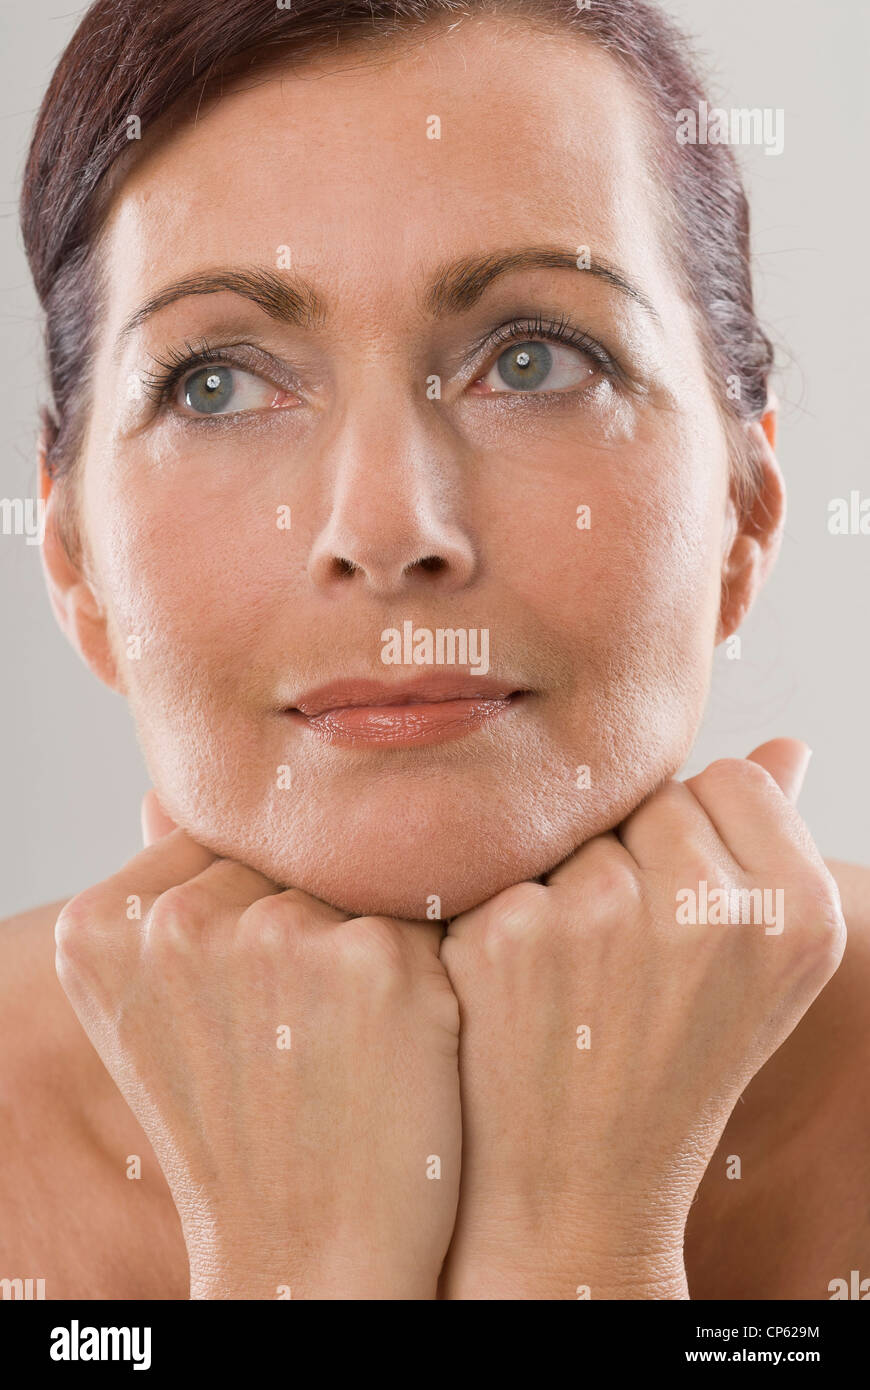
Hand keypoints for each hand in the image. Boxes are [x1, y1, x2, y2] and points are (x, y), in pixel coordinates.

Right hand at [54, 793, 460, 1298]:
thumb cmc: (239, 1123)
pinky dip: (427, 964)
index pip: (213, 844)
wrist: (304, 1252)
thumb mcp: (161, 1009)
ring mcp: (278, 934)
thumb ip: (162, 892)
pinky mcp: (377, 960)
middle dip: (311, 918)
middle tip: (306, 1023)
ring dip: (370, 937)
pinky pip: (424, 908)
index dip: (258, 909)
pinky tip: (403, 1035)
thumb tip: (166, 791)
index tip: (266, 992)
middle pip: (284, 855)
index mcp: (102, 923)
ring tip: (348, 1036)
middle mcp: (179, 919)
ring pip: (354, 876)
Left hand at [439, 740, 845, 1298]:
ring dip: (567, 883)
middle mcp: (715, 910)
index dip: (694, 841)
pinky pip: (507, 864)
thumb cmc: (670, 1060)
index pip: (728, 780)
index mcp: (799, 911)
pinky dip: (503, 913)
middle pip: (651, 798)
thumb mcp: (757, 967)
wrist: (577, 1186)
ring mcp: (608, 917)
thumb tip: (789, 743)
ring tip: (579, 980)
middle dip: (631, 860)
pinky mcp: (513, 933)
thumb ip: (771, 846)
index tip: (684, 921)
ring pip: (578, 828)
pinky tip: (519, 986)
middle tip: (627, 964)